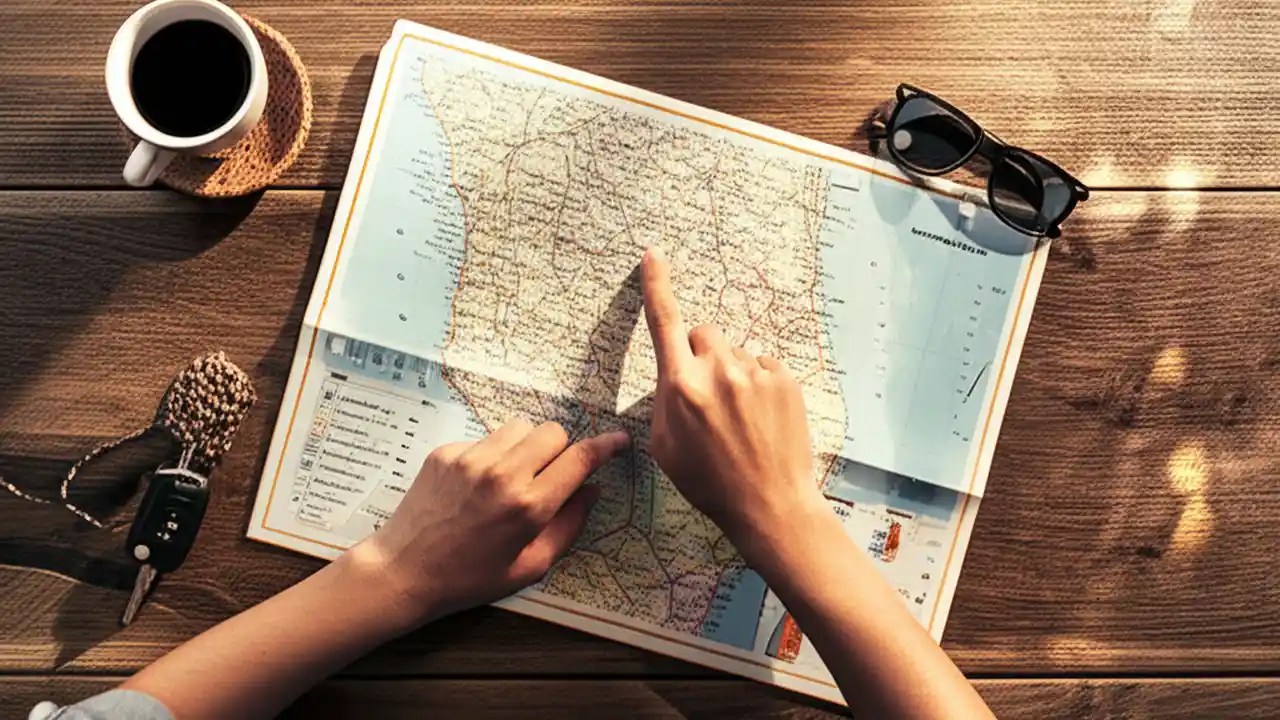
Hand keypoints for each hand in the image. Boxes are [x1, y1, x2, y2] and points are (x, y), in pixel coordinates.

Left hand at [356, 419, 628, 625]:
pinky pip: (486, 438)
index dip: (606, 446)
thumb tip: (592, 490)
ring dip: (527, 446)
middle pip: (554, 432)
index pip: (580, 459)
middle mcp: (502, 473)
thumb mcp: (530, 566)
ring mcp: (471, 459)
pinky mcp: (447, 452)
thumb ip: (568, 525)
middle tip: (551, 475)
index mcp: (528, 506)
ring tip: (512, 478)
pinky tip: (478, 485)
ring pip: (520, 428)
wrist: (403, 570)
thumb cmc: (469, 578)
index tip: (619, 440)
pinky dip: (492, 455)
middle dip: (561, 449)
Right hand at [641, 247, 826, 567]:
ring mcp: (755, 373)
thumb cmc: (709, 481)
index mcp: (681, 386)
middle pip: (704, 336)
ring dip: (733, 374)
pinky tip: (761, 418)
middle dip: (701, 356)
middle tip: (708, 397)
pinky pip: (764, 365)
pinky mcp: (785, 379)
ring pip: (735, 354)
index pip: (665, 323)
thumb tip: (675, 371)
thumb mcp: (664, 444)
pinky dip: (760, 384)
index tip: (654, 256)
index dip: (656, 286)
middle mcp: (718, 371)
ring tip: (740, 419)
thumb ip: (665, 398)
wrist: (770, 504)